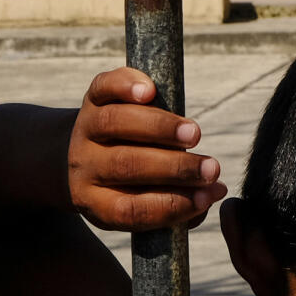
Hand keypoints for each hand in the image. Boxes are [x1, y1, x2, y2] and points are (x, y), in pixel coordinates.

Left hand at [67, 69, 223, 230]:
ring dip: (160, 128)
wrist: (79, 155)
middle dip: (175, 167)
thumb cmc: (131, 184)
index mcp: (95, 200)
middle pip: (126, 165)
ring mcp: (84, 129)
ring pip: (115, 123)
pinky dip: (125, 86)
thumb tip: (215, 191)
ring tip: (194, 134)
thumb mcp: (143, 202)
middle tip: (211, 168)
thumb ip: (179, 204)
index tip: (207, 197)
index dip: (172, 205)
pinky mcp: (90, 98)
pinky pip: (102, 87)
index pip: (130, 210)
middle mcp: (83, 166)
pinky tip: (151, 91)